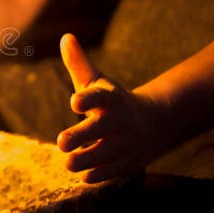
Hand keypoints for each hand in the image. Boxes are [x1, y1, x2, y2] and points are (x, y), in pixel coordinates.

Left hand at [57, 33, 159, 182]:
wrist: (152, 124)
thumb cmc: (111, 102)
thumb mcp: (97, 82)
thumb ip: (79, 64)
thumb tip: (66, 37)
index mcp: (110, 99)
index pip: (100, 97)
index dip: (88, 99)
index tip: (74, 102)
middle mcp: (119, 121)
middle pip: (101, 128)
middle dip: (82, 135)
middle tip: (61, 142)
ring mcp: (126, 143)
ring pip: (106, 154)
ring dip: (86, 159)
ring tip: (68, 162)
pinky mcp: (128, 163)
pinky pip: (113, 171)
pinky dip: (99, 174)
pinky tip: (84, 175)